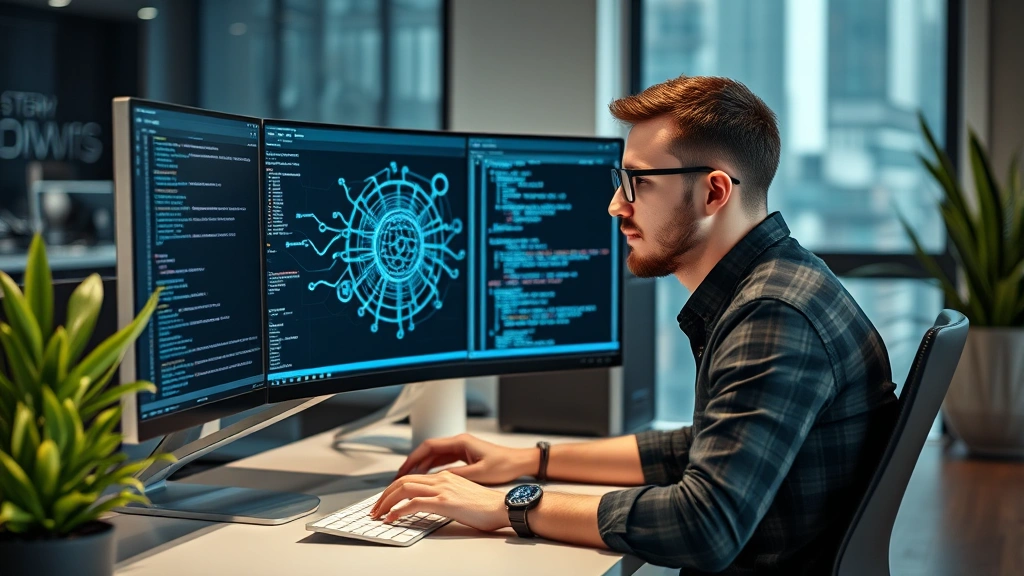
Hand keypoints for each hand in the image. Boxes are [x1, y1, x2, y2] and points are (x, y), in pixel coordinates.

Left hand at [370, 470, 509, 531]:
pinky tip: (392, 518)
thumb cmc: (487, 507)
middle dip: (384, 495)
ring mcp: (442, 489)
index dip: (394, 488)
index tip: (385, 501)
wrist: (502, 507)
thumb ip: (446, 496)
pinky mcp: (444, 501)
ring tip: (378, 514)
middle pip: (403, 480)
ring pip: (404, 488)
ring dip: (386, 502)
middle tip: (375, 509)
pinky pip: (413, 503)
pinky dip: (398, 510)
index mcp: (445, 476)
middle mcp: (441, 479)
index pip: (412, 478)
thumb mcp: (462, 497)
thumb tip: (432, 506)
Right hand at [394, 433, 535, 485]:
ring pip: (434, 455)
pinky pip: (442, 460)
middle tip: (399, 476)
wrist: (520, 462)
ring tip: (408, 479)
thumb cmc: (504, 465)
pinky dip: (432, 468)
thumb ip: (456, 475)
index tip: (402, 469)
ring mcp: (461, 448)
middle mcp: (459, 442)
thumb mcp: (478, 473)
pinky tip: (425, 478)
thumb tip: (436, 480)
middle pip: (428, 450)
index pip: (429, 447)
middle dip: (413, 463)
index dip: (413, 458)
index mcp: (460, 442)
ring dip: (421, 466)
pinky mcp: (465, 455)